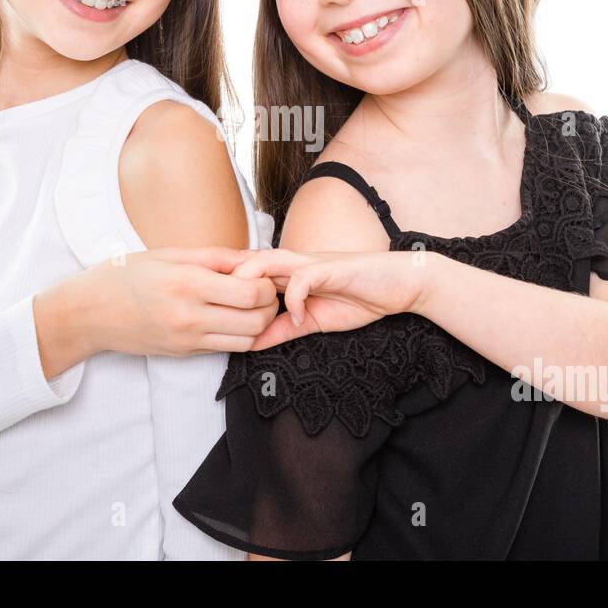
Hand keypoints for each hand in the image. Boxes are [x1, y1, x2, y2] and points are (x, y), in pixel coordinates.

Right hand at [35, 246, 279, 358]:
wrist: (88, 313)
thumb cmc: (125, 275)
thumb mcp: (169, 254)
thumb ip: (217, 257)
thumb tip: (256, 256)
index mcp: (186, 284)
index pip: (250, 293)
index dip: (266, 284)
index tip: (260, 274)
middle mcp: (189, 316)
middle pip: (256, 321)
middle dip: (268, 305)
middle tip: (261, 289)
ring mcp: (187, 340)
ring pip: (247, 341)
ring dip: (257, 323)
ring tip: (246, 304)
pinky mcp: (184, 353)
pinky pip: (226, 349)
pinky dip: (238, 335)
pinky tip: (229, 317)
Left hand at [230, 248, 433, 348]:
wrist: (399, 285)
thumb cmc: (359, 297)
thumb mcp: (314, 321)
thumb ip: (284, 329)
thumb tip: (252, 345)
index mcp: (285, 273)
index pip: (244, 271)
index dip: (223, 285)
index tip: (208, 308)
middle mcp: (292, 263)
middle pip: (244, 262)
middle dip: (223, 283)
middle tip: (214, 311)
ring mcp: (309, 264)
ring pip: (264, 263)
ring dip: (250, 285)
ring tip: (247, 311)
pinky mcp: (329, 269)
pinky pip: (300, 279)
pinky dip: (293, 300)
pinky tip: (298, 319)